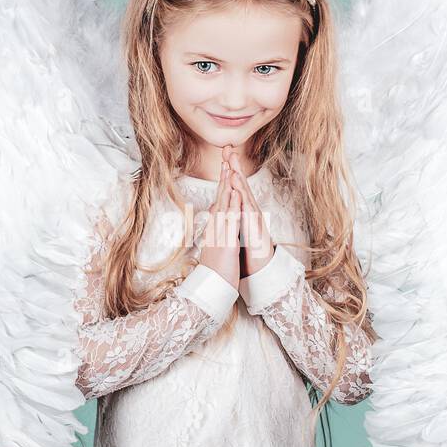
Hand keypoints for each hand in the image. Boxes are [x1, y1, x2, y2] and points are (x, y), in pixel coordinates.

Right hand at [197, 152, 241, 289]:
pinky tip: (234, 192)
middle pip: (219, 199)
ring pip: (223, 205)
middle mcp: (215, 227)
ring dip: (226, 185)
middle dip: (223, 179)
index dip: (222, 186)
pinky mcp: (225, 240)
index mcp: (215, 229)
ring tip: (229, 167)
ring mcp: (219, 233)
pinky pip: (229, 219)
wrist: (211, 287)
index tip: (225, 171)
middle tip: (225, 160)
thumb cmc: (214, 270)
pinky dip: (232, 204)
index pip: (218, 203)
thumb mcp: (215, 247)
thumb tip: (214, 218)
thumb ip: (215, 231)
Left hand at [226, 152, 274, 277]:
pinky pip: (249, 214)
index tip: (224, 154)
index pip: (234, 186)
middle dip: (235, 167)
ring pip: (245, 197)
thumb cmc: (248, 248)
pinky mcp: (255, 230)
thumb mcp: (236, 227)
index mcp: (241, 210)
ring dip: (240, 182)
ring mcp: (253, 220)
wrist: (259, 267)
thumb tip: (223, 203)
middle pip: (241, 185)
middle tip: (229, 149)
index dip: (229, 170)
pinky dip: (244, 203)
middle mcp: (249, 211)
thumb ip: (231, 213)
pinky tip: (240, 193)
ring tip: (233, 166)